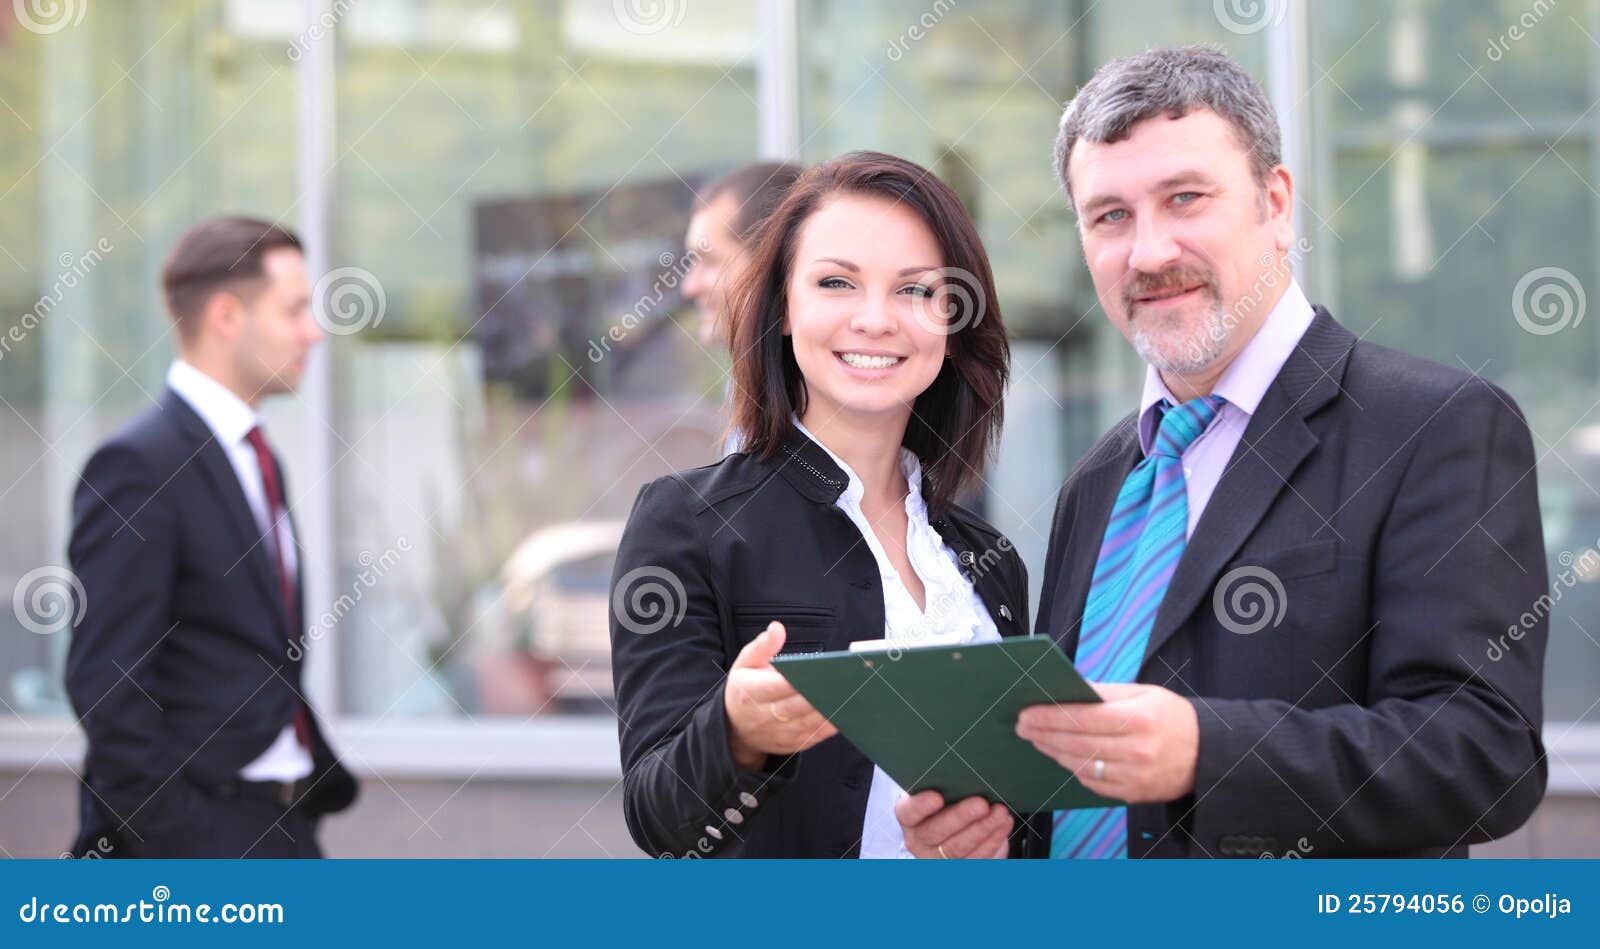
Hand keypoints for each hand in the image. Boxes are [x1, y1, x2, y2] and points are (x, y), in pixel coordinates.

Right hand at [723, 622, 837, 770]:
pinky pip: (815, 735)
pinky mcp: (793, 744)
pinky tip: (847, 710)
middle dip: (818, 695)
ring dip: (829, 710)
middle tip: (843, 681)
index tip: (815, 670)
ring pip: (808, 723)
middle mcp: (763, 716)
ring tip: (850, 693)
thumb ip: (762, 646)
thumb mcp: (745, 664)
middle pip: (795, 707)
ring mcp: (779, 733)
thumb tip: (777, 628)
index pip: (774, 687)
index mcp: (750, 693)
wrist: (736, 729)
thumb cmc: (745, 690)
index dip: (794, 681)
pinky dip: (831, 725)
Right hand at [895, 791, 1011, 858]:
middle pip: (936, 832)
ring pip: (959, 848)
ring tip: (1000, 812)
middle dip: (961, 817)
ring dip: (983, 829)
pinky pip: (977, 859)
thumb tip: (969, 772)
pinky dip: (994, 840)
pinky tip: (1003, 825)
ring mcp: (938, 859)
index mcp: (910, 817)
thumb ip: (947, 785)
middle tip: (981, 803)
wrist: (954, 829)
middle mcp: (920, 841)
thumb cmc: (947, 804)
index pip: (909, 812)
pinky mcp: (961, 869)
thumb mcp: (941, 791)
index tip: (937, 797)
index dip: (921, 806)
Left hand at [1016, 682, 1199, 802]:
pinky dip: (1074, 769)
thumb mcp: (1143, 693)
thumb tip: (1067, 690)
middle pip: (1077, 744)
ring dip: (1054, 752)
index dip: (1050, 716)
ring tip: (1037, 739)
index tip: (1027, 712)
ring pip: (1081, 766)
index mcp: (1138, 719)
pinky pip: (1094, 783)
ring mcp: (1135, 777)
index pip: (1082, 718)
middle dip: (1044, 734)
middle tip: (1023, 726)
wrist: (1208, 754)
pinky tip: (1062, 757)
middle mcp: (1137, 751)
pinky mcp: (1134, 795)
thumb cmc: (1172, 718)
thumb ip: (1104, 692)